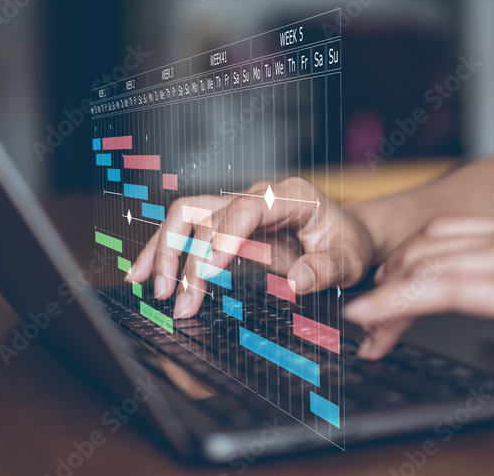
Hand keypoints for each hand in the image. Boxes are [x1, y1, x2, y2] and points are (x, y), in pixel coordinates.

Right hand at [126, 177, 375, 318]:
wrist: (347, 235)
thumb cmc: (348, 244)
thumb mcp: (350, 259)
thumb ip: (327, 269)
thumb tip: (296, 282)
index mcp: (291, 195)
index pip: (248, 206)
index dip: (224, 235)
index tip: (209, 269)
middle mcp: (258, 195)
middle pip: (207, 211)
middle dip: (186, 255)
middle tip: (180, 299)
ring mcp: (238, 208)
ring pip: (186, 215)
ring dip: (164, 250)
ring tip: (153, 289)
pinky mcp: (225, 225)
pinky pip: (187, 230)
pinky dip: (164, 251)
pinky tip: (143, 274)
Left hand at [344, 213, 493, 398]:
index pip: (451, 234)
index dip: (412, 260)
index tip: (390, 286)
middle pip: (429, 245)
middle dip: (391, 276)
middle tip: (369, 310)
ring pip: (426, 264)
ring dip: (384, 294)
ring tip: (360, 320)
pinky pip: (440, 290)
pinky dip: (395, 303)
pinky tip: (370, 318)